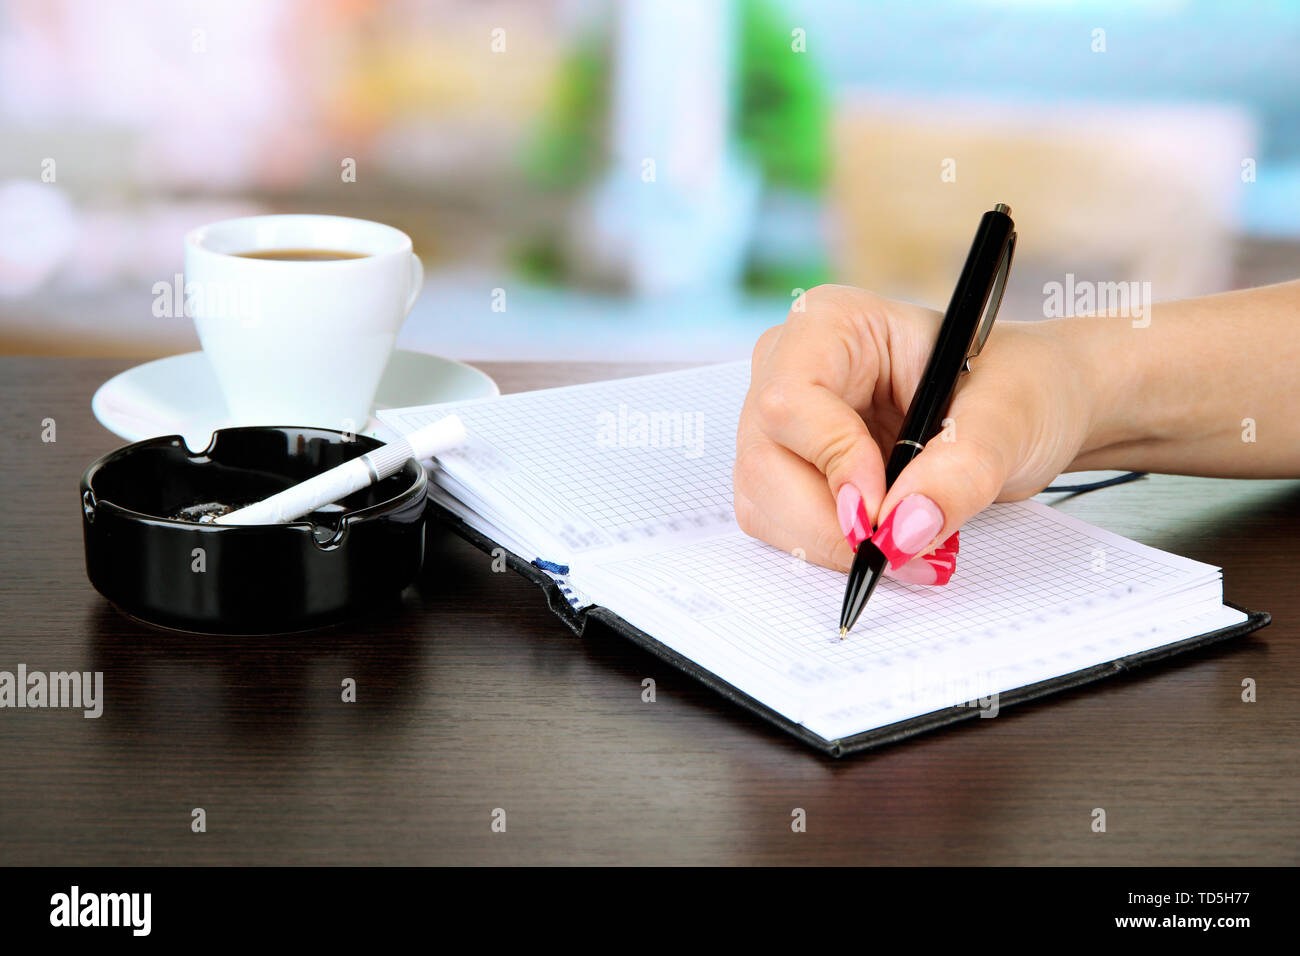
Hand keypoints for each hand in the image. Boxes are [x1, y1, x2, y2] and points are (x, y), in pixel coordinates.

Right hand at [734, 285, 1098, 580]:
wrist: (1028, 409)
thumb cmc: (1019, 385)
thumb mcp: (1009, 416)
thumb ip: (959, 470)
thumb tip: (903, 531)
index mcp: (830, 323)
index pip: (791, 399)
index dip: (831, 461)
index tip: (880, 511)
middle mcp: (788, 369)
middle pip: (765, 462)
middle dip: (831, 522)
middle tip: (903, 551)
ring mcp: (781, 425)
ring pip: (764, 503)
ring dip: (834, 545)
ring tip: (914, 551)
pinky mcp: (789, 473)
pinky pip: (782, 527)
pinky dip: (835, 551)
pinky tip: (892, 547)